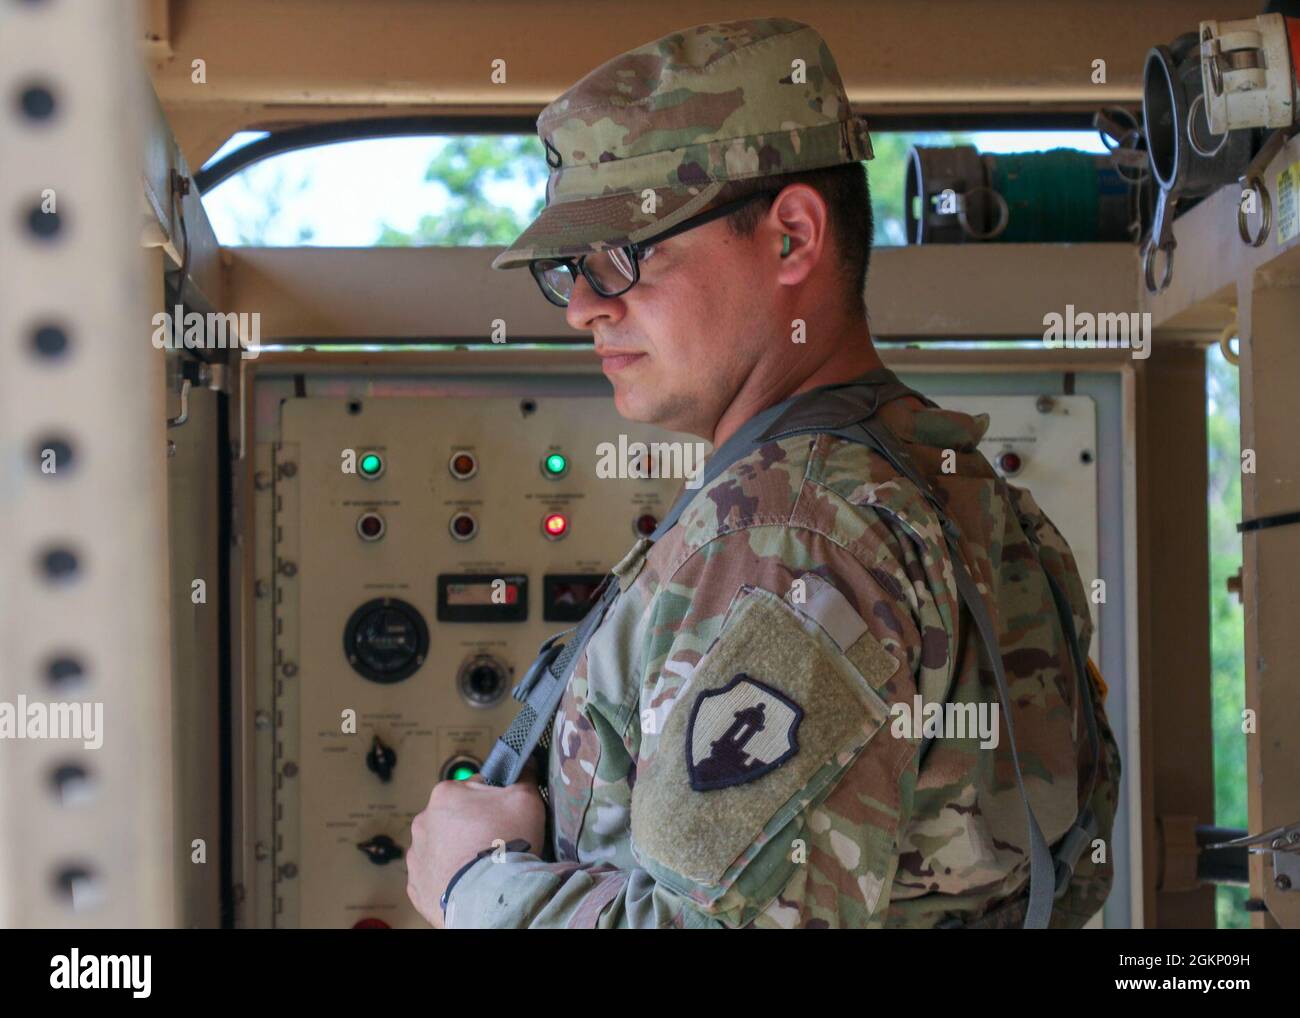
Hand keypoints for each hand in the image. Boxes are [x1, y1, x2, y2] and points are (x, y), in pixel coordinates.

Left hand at [406, 766, 545, 928]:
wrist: (488, 897)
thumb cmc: (506, 843)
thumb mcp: (525, 799)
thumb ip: (523, 777)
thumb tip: (525, 765)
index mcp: (445, 794)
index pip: (473, 788)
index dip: (494, 801)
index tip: (505, 816)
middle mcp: (423, 821)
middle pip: (455, 819)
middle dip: (473, 827)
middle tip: (496, 843)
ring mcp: (416, 855)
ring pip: (442, 847)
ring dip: (458, 852)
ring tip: (482, 867)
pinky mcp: (416, 885)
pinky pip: (435, 876)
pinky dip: (450, 878)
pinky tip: (468, 883)